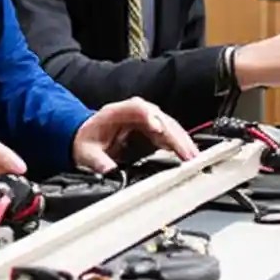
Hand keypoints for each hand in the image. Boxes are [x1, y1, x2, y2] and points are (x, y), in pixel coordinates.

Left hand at [72, 98, 198, 172]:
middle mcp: (134, 112)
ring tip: (193, 158)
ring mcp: (145, 119)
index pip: (136, 108)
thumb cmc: (87, 141)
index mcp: (115, 112)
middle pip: (159, 117)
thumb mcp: (85, 153)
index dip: (149, 116)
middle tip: (186, 153)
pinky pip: (170, 133)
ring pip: (169, 125)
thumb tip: (109, 171)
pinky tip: (189, 156)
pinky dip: (180, 144)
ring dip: (182, 141)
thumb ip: (97, 162)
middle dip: (174, 135)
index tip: (158, 128)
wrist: (86, 137)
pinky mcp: (153, 128)